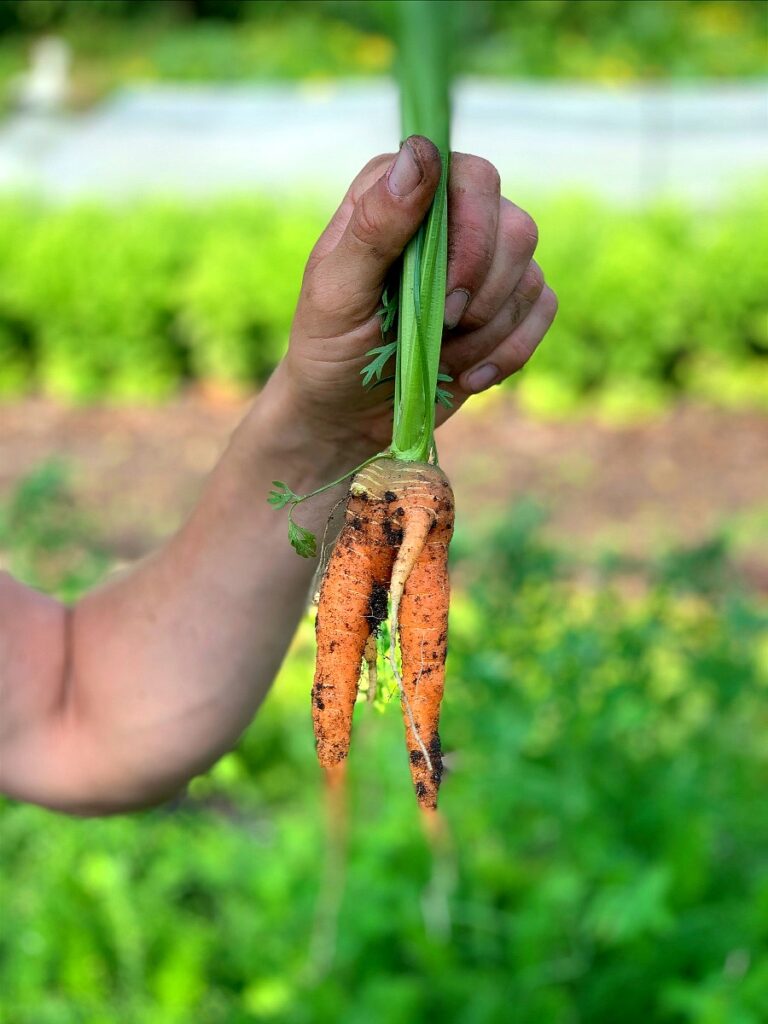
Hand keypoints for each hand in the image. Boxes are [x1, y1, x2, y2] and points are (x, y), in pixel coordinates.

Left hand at [276, 135, 556, 452]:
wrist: (348, 414)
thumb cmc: (330, 347)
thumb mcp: (337, 292)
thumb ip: (376, 225)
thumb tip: (421, 154)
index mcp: (402, 194)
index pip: (472, 178)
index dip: (470, 237)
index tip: (440, 294)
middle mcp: (451, 216)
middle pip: (516, 228)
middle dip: (481, 292)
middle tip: (439, 326)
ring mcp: (485, 260)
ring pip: (531, 275)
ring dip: (488, 332)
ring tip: (442, 357)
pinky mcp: (507, 304)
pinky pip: (543, 311)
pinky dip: (509, 352)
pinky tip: (467, 375)